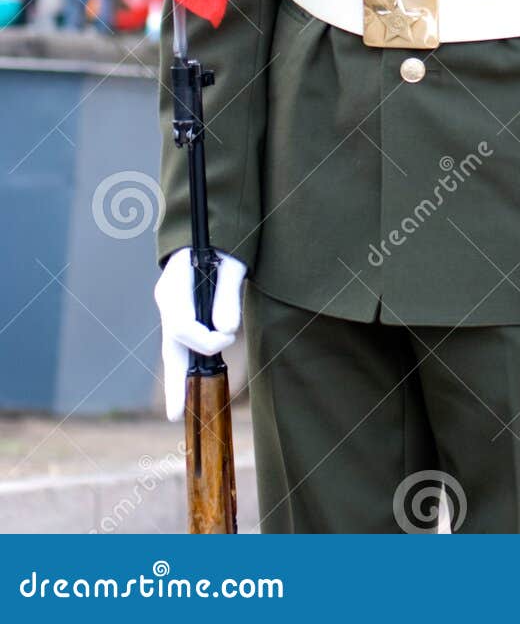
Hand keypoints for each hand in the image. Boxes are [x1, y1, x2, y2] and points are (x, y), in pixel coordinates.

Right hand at [154, 246, 247, 420]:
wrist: (210, 225)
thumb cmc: (223, 241)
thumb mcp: (230, 262)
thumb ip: (227, 294)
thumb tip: (225, 331)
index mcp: (174, 287)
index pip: (181, 326)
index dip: (204, 339)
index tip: (227, 338)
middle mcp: (167, 301)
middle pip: (168, 346)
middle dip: (173, 381)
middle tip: (175, 415)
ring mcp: (171, 308)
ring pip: (173, 348)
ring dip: (180, 377)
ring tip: (182, 409)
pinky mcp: (180, 312)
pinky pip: (181, 343)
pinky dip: (186, 363)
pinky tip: (191, 385)